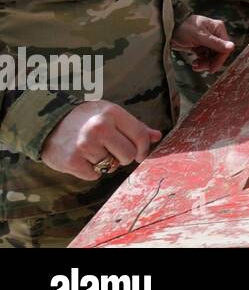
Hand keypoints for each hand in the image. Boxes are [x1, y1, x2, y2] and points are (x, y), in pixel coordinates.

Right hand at [39, 101, 161, 181]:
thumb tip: (157, 136)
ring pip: (111, 166)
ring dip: (105, 163)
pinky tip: (82, 158)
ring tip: (93, 151)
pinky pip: (95, 175)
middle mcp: (99, 128)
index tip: (139, 154)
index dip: (143, 149)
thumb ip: (134, 126)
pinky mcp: (72, 161)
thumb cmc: (86, 119)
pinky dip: (91, 171)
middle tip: (111, 151)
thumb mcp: (110, 114)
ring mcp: (85, 145)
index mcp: (112, 114)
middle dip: (124, 157)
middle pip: (128, 155)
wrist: (48, 123)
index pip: (140, 136)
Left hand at [172, 15, 235, 72]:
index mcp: (218, 28)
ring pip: (212, 56)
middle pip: (219, 53)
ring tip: (196, 66)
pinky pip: (205, 57)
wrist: (167, 31)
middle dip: (211, 62)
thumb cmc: (183, 28)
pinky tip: (195, 64)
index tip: (212, 68)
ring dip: (205, 63)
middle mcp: (215, 34)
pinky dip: (201, 62)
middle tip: (201, 68)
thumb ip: (216, 43)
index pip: (225, 46)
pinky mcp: (201, 46)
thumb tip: (232, 47)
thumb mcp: (199, 36)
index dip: (220, 58)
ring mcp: (208, 41)